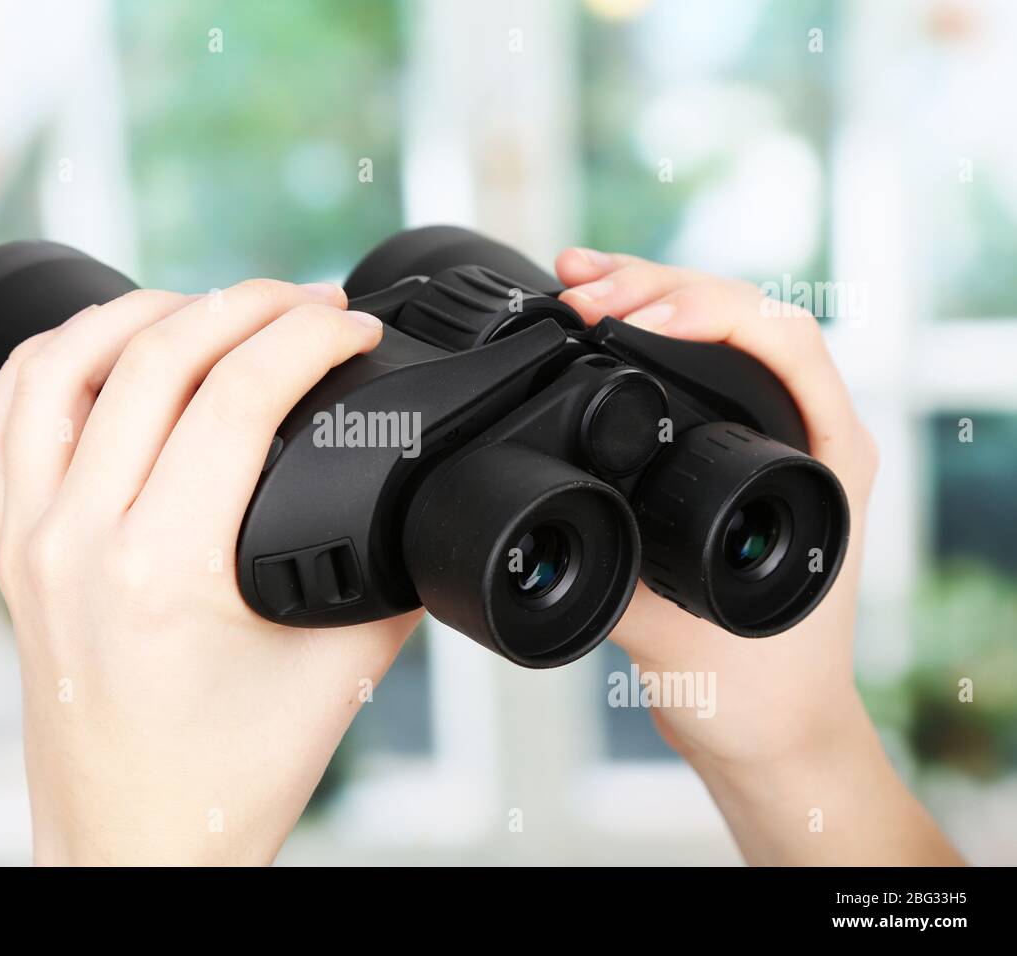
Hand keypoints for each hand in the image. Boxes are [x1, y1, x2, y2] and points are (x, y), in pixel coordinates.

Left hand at [0, 279, 421, 864]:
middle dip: (247, 303)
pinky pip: (7, 416)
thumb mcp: (338, 674)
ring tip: (212, 308)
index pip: (239, 396)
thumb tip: (416, 500)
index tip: (355, 330)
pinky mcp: (11, 546)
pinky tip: (106, 350)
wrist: (136, 844)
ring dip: (143, 311)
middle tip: (308, 303)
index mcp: (164, 568)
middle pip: (155, 354)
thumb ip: (388, 577)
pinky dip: (57, 359)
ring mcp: (30, 537)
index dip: (311, 338)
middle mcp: (79, 538)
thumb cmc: (224, 780)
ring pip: (62, 363)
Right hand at [556, 248, 960, 864]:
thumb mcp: (673, 629)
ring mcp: (772, 437)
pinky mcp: (733, 449)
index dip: (705, 310)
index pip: (784, 343)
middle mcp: (809, 433)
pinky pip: (696, 365)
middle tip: (580, 282)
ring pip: (719, 330)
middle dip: (657, 285)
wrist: (765, 730)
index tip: (631, 314)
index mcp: (829, 460)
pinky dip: (645, 332)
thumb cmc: (753, 689)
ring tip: (576, 277)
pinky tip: (596, 319)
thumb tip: (542, 507)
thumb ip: (614, 568)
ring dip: (648, 293)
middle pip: (745, 318)